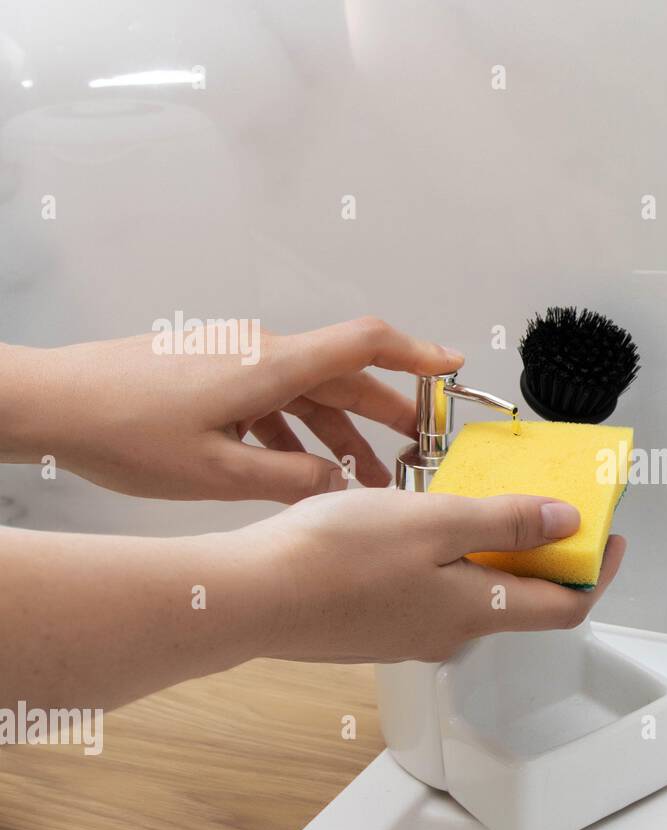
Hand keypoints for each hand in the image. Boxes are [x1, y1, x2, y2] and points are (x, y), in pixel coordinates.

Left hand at [3, 317, 458, 502]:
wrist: (49, 402)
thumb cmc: (122, 430)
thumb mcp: (218, 472)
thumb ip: (292, 478)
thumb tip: (341, 483)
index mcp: (271, 364)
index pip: (365, 343)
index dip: (417, 353)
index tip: (453, 368)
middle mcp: (260, 351)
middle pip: (343, 375)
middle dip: (385, 414)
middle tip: (416, 450)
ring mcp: (235, 357)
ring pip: (308, 393)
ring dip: (339, 434)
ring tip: (363, 481)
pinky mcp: (213, 370)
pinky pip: (273, 397)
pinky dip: (296, 431)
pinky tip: (301, 470)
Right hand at [249, 489, 626, 663]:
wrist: (247, 597)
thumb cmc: (334, 558)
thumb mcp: (435, 522)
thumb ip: (507, 523)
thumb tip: (570, 525)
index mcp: (476, 612)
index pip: (566, 607)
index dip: (598, 573)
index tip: (613, 538)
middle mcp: (449, 632)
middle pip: (521, 598)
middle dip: (546, 553)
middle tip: (549, 504)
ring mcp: (409, 632)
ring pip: (474, 592)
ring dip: (495, 551)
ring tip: (486, 501)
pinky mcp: (375, 624)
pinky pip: (433, 591)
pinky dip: (450, 558)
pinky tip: (425, 523)